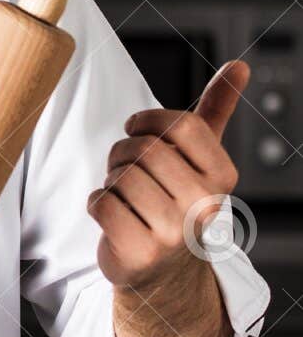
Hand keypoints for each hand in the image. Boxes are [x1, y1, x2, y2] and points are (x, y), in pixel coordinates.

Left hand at [87, 58, 248, 291]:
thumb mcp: (200, 156)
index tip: (137, 129)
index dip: (147, 121)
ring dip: (111, 181)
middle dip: (123, 154)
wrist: (164, 270)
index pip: (179, 124)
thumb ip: (216, 110)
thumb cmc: (176, 201)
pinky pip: (101, 204)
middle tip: (129, 172)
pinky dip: (97, 204)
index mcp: (223, 177)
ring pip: (120, 176)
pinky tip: (114, 216)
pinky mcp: (141, 252)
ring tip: (126, 197)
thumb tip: (239, 65)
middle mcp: (205, 205)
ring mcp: (174, 232)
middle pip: (143, 150)